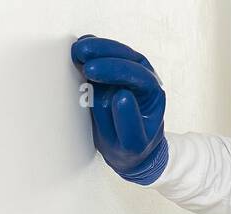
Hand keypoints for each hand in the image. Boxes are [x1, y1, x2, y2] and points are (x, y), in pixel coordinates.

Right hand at [70, 35, 168, 184]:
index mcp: (152, 94)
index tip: (91, 71)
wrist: (128, 149)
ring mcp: (129, 74)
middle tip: (81, 54)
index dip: (113, 70)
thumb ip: (128, 122)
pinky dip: (93, 52)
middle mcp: (143, 79)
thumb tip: (119, 95)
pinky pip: (106, 57)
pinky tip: (80, 49)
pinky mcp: (114, 74)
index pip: (137, 75)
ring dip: (97, 48)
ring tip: (78, 49)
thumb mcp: (132, 144)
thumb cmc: (131, 147)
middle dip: (104, 53)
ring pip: (117, 53)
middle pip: (128, 57)